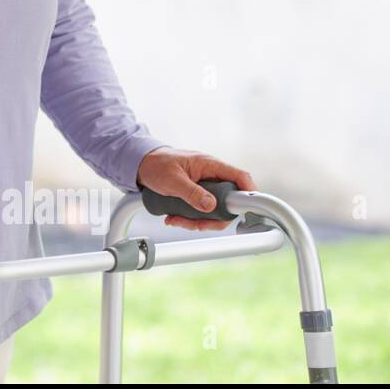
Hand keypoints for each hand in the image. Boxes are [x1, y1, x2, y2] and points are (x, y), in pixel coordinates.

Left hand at [136, 147, 255, 230]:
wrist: (140, 164)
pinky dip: (189, 218)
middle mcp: (211, 176)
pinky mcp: (197, 195)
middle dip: (214, 218)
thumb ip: (191, 192)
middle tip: (196, 224)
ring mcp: (205, 186)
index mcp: (210, 165)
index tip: (245, 211)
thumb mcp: (172, 179)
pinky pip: (201, 211)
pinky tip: (173, 218)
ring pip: (213, 210)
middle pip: (228, 201)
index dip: (249, 193)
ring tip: (176, 220)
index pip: (240, 177)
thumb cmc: (156, 164)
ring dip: (197, 221)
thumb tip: (211, 206)